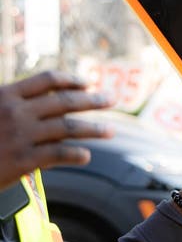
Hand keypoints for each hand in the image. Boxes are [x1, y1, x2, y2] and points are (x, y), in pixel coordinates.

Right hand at [0, 71, 112, 189]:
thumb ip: (10, 100)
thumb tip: (33, 96)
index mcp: (7, 95)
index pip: (47, 80)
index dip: (70, 80)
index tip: (87, 81)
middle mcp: (17, 112)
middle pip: (64, 102)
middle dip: (91, 100)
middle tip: (111, 99)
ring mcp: (21, 137)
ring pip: (68, 128)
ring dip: (93, 128)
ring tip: (110, 130)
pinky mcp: (23, 162)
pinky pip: (58, 155)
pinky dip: (76, 154)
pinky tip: (86, 155)